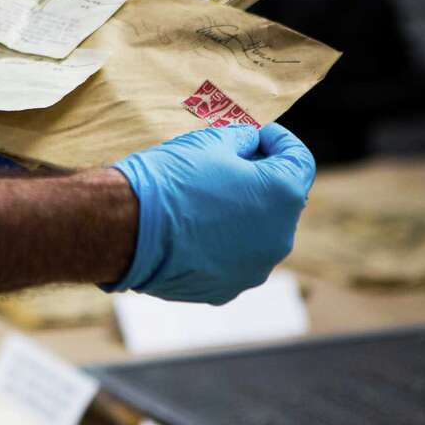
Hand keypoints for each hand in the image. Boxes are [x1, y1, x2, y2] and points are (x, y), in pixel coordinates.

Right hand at [106, 123, 314, 304]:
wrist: (124, 229)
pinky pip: (233, 260)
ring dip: (242, 216)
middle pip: (281, 202)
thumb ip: (243, 141)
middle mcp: (279, 238)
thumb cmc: (169, 179)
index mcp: (283, 195)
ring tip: (206, 201)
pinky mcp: (226, 289)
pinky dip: (221, 244)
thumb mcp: (210, 142)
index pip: (300, 160)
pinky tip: (192, 229)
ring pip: (258, 235)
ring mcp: (253, 269)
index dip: (280, 141)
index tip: (259, 135)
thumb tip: (250, 146)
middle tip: (229, 164)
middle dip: (261, 180)